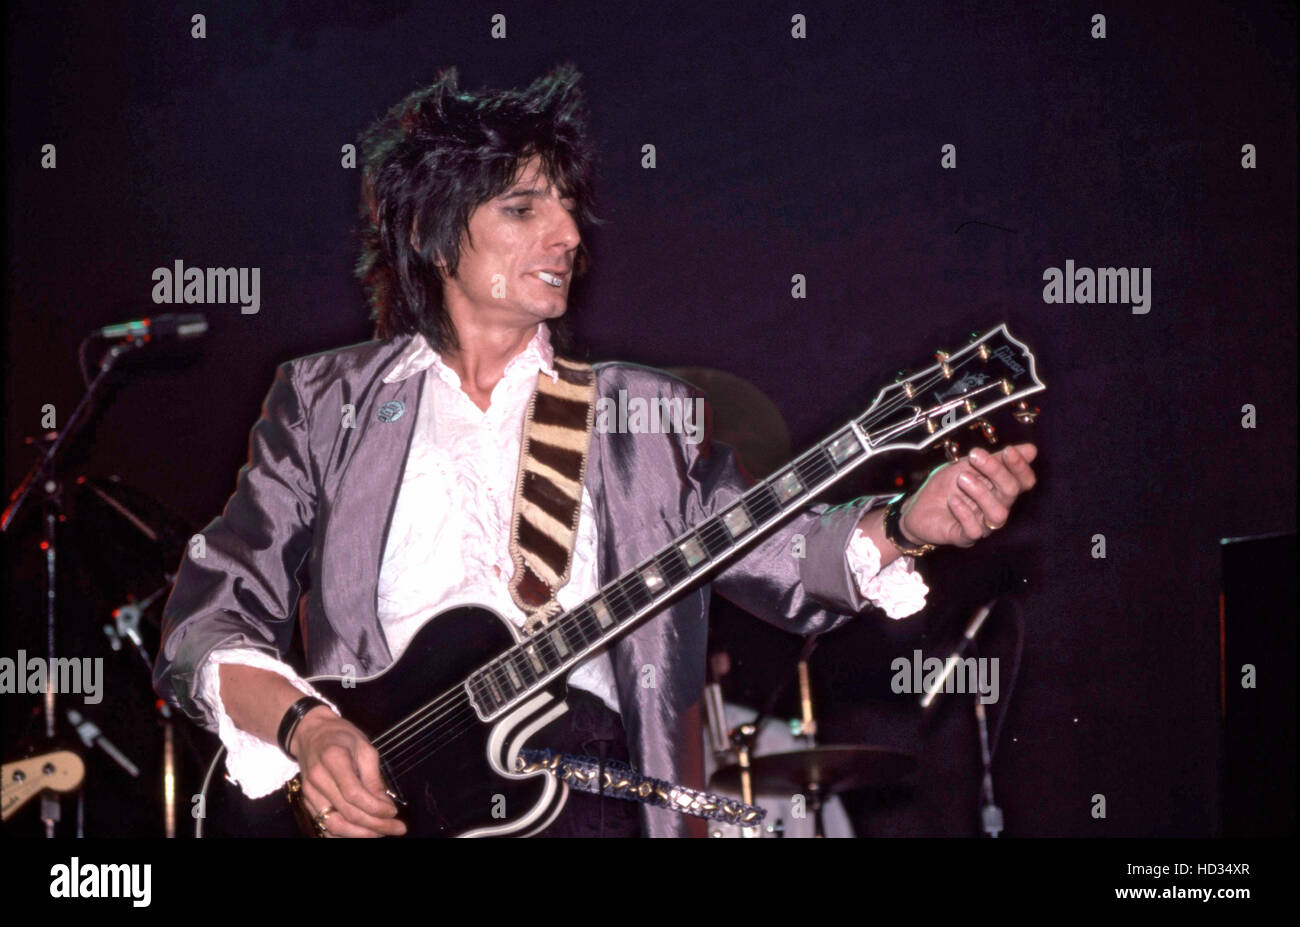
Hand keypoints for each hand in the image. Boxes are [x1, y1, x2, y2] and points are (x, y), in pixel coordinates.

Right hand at [291, 707, 406, 837]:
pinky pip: (324, 826)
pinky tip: (362, 833)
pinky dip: (343, 835)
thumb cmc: (341, 736)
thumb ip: (374, 777)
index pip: (354, 794)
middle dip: (375, 825)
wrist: (310, 733)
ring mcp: (309, 793)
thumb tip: (385, 805)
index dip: (375, 808)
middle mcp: (317, 779)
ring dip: (360, 834)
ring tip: (382, 832)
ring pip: (334, 825)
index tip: (393, 812)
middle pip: (346, 813)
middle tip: (397, 828)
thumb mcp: (365, 747)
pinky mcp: (307, 802)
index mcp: (333, 759)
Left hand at [899, 443, 1038, 548]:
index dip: (1020, 467)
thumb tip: (1032, 450)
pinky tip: (951, 500)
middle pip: (1011, 492)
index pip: (1024, 482)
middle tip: (975, 456)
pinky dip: (964, 512)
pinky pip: (974, 530)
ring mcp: (983, 525)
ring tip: (961, 479)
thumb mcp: (969, 466)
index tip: (1008, 450)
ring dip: (980, 492)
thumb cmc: (946, 486)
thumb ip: (996, 458)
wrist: (917, 507)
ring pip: (998, 514)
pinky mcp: (965, 538)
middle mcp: (997, 508)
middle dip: (995, 471)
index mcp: (1000, 490)